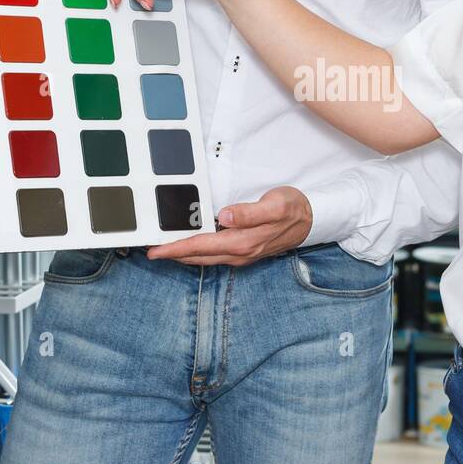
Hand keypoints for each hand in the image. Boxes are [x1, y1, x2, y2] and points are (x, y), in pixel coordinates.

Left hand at [147, 186, 313, 265]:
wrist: (312, 221)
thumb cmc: (293, 209)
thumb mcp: (275, 205)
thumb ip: (249, 212)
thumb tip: (224, 217)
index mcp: (242, 242)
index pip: (201, 247)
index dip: (175, 249)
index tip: (154, 251)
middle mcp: (239, 252)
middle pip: (197, 256)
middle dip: (172, 254)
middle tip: (149, 250)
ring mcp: (241, 254)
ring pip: (204, 258)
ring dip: (183, 254)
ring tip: (164, 249)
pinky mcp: (244, 251)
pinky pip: (214, 255)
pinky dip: (197, 252)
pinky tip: (191, 246)